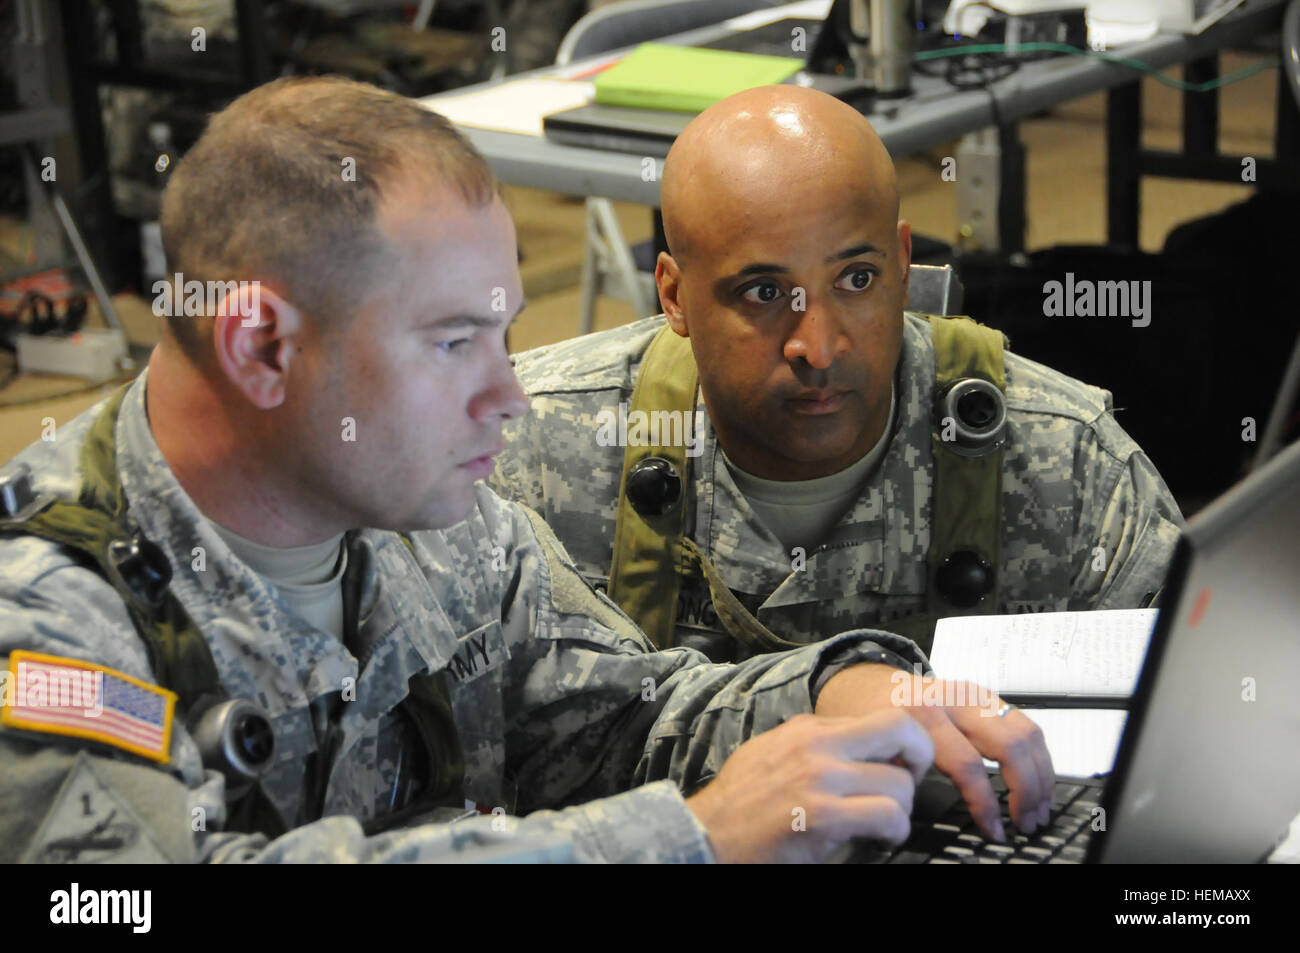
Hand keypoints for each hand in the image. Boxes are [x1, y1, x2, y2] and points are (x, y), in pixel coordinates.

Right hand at [685, 710, 932, 862]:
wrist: (707, 834)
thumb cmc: (739, 802)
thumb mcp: (773, 752)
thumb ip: (813, 746)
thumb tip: (854, 749)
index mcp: (808, 729)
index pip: (879, 716)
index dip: (904, 742)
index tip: (902, 763)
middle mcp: (817, 745)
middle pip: (902, 730)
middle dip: (920, 759)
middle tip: (910, 784)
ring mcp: (820, 778)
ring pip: (900, 781)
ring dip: (902, 808)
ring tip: (886, 822)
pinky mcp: (823, 815)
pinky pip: (887, 815)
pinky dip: (894, 831)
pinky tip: (880, 838)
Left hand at [816, 664, 1054, 840]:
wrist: (873, 685)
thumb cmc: (875, 721)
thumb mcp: (880, 747)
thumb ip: (904, 775)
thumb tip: (924, 817)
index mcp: (922, 715)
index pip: (968, 765)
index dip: (986, 805)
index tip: (995, 831)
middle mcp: (954, 699)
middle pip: (1009, 745)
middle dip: (1026, 790)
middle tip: (1027, 823)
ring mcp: (975, 694)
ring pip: (1026, 732)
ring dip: (1041, 775)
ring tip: (1040, 808)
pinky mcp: (988, 695)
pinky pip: (1025, 724)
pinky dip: (1037, 757)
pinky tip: (1039, 782)